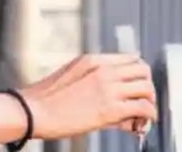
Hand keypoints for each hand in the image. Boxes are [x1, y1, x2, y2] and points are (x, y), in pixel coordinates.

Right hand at [19, 54, 156, 138]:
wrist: (32, 110)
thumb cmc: (45, 99)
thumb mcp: (71, 78)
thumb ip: (94, 81)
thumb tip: (110, 94)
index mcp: (93, 60)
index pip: (130, 58)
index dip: (137, 74)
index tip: (136, 87)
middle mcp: (104, 70)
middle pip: (143, 70)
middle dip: (146, 86)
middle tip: (141, 101)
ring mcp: (108, 88)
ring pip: (148, 88)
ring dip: (149, 102)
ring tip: (141, 115)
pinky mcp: (111, 109)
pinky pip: (144, 108)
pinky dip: (148, 117)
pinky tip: (140, 124)